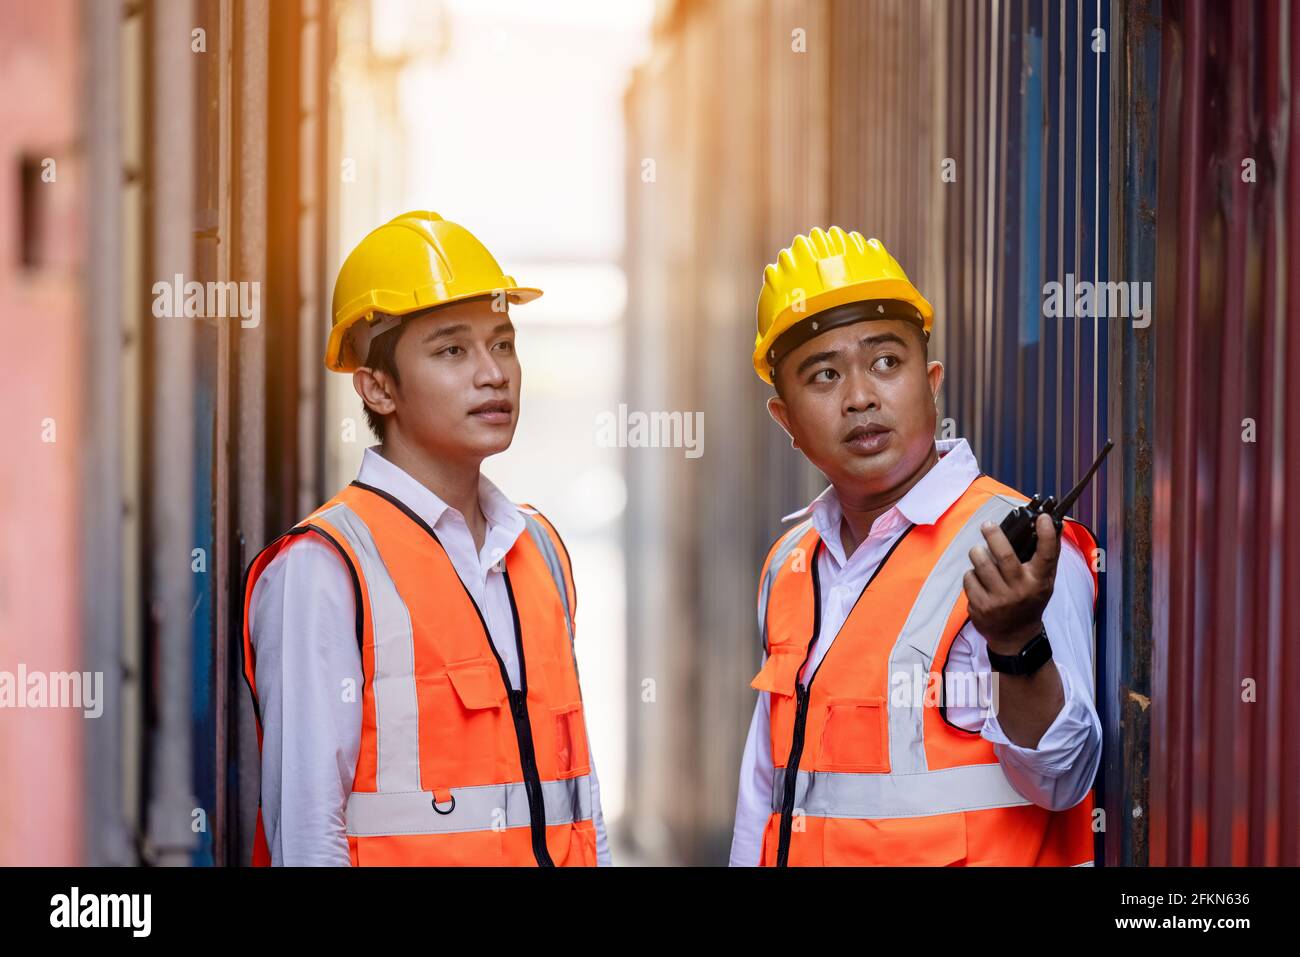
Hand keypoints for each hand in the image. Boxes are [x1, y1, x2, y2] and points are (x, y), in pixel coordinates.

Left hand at [962, 512, 1058, 654]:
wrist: (1015, 637)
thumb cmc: (1030, 602)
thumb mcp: (1045, 582)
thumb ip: (1049, 555)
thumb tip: (1055, 525)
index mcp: (1038, 582)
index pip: (1046, 555)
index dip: (1047, 535)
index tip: (1043, 518)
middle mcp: (1020, 590)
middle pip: (1004, 556)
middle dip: (994, 535)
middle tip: (987, 525)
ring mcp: (999, 600)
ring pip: (981, 564)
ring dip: (977, 553)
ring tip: (979, 552)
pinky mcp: (980, 606)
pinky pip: (969, 578)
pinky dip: (971, 574)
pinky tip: (978, 578)